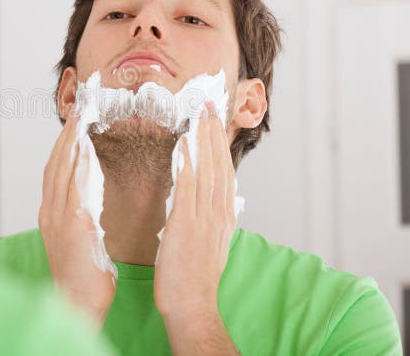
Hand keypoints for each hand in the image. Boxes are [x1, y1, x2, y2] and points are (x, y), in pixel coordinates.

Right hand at [38, 106, 115, 326]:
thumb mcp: (80, 238)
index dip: (66, 141)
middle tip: (81, 104)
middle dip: (67, 131)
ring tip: (83, 113)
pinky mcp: (72, 223)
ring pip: (61, 167)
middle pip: (56, 160)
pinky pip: (73, 184)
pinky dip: (76, 161)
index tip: (78, 119)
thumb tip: (89, 195)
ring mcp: (58, 215)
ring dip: (71, 138)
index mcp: (53, 212)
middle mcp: (51, 209)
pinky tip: (85, 144)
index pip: (57, 167)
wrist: (77, 304)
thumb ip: (81, 213)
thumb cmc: (85, 276)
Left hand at [154, 102, 237, 352]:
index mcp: (223, 216)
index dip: (220, 144)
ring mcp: (204, 217)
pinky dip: (188, 162)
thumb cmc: (194, 278)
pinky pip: (188, 186)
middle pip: (219, 164)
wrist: (192, 305)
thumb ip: (213, 220)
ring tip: (200, 112)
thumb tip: (217, 204)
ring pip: (207, 169)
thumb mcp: (210, 244)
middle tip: (210, 103)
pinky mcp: (186, 223)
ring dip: (204, 138)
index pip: (224, 171)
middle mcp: (218, 212)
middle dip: (215, 132)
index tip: (215, 120)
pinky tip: (184, 142)